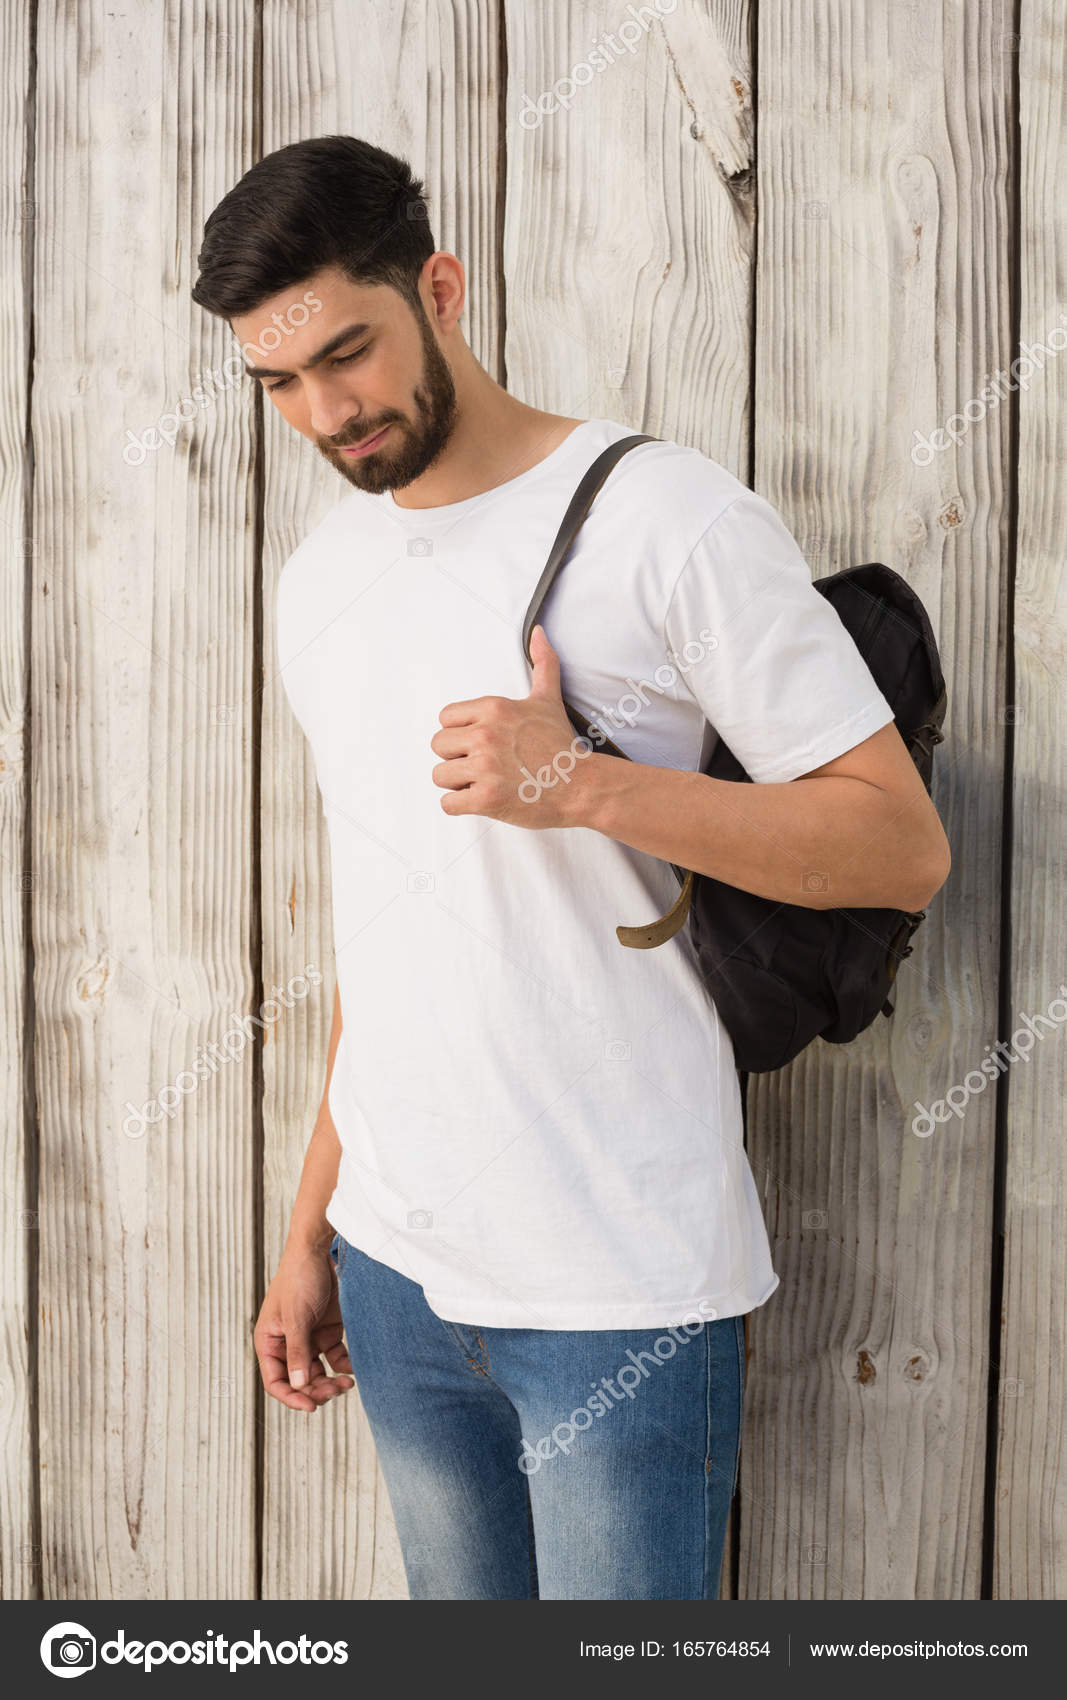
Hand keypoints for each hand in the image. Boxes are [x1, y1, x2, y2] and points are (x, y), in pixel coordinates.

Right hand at [253, 1244, 354, 1412]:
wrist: (320, 1250)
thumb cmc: (299, 1278)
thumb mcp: (296, 1317)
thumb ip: (298, 1353)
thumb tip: (299, 1386)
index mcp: (270, 1341)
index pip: (276, 1380)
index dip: (291, 1397)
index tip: (311, 1407)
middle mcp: (287, 1343)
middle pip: (300, 1380)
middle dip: (316, 1389)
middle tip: (336, 1391)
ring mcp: (309, 1338)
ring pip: (318, 1372)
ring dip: (331, 1382)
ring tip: (347, 1383)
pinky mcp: (328, 1331)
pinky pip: (335, 1357)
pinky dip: (344, 1365)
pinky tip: (353, 1366)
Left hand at [431, 624, 591, 826]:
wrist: (582, 786)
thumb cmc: (562, 745)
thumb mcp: (548, 700)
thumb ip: (542, 664)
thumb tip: (538, 632)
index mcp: (493, 709)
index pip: (445, 719)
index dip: (460, 734)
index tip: (483, 743)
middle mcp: (486, 735)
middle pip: (438, 746)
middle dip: (456, 759)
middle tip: (484, 765)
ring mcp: (485, 768)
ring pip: (440, 775)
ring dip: (458, 784)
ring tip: (486, 782)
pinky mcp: (486, 799)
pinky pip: (448, 804)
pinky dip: (460, 806)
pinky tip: (483, 800)